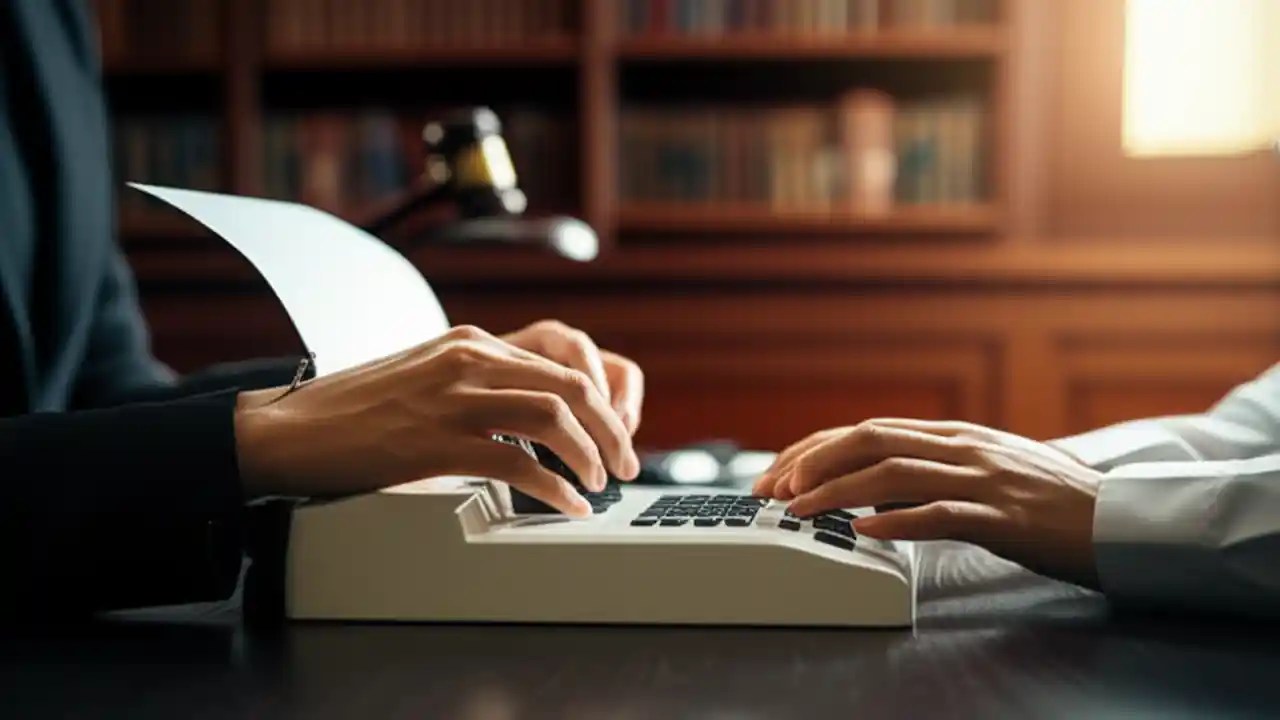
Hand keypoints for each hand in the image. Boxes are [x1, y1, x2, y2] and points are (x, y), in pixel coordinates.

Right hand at [234, 325, 641, 516]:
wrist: (291, 429)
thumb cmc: (356, 412)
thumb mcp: (427, 376)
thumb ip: (477, 383)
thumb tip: (532, 416)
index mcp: (471, 343)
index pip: (562, 366)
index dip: (601, 407)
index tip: (615, 437)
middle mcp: (469, 360)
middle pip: (571, 387)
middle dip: (610, 430)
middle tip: (624, 465)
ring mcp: (454, 399)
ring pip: (554, 417)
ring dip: (589, 455)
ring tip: (598, 485)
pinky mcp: (437, 442)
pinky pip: (518, 463)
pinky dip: (554, 487)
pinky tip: (566, 505)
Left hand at [754, 419, 1102, 588]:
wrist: (1116, 517)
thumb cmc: (1044, 500)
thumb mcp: (980, 469)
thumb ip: (929, 470)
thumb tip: (867, 485)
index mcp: (951, 435)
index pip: (866, 429)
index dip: (815, 448)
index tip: (777, 472)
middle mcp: (960, 447)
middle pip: (869, 439)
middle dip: (811, 462)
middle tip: (773, 490)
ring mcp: (980, 478)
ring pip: (893, 473)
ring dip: (837, 491)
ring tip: (801, 511)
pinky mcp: (1000, 515)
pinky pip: (940, 514)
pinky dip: (896, 521)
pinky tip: (864, 532)